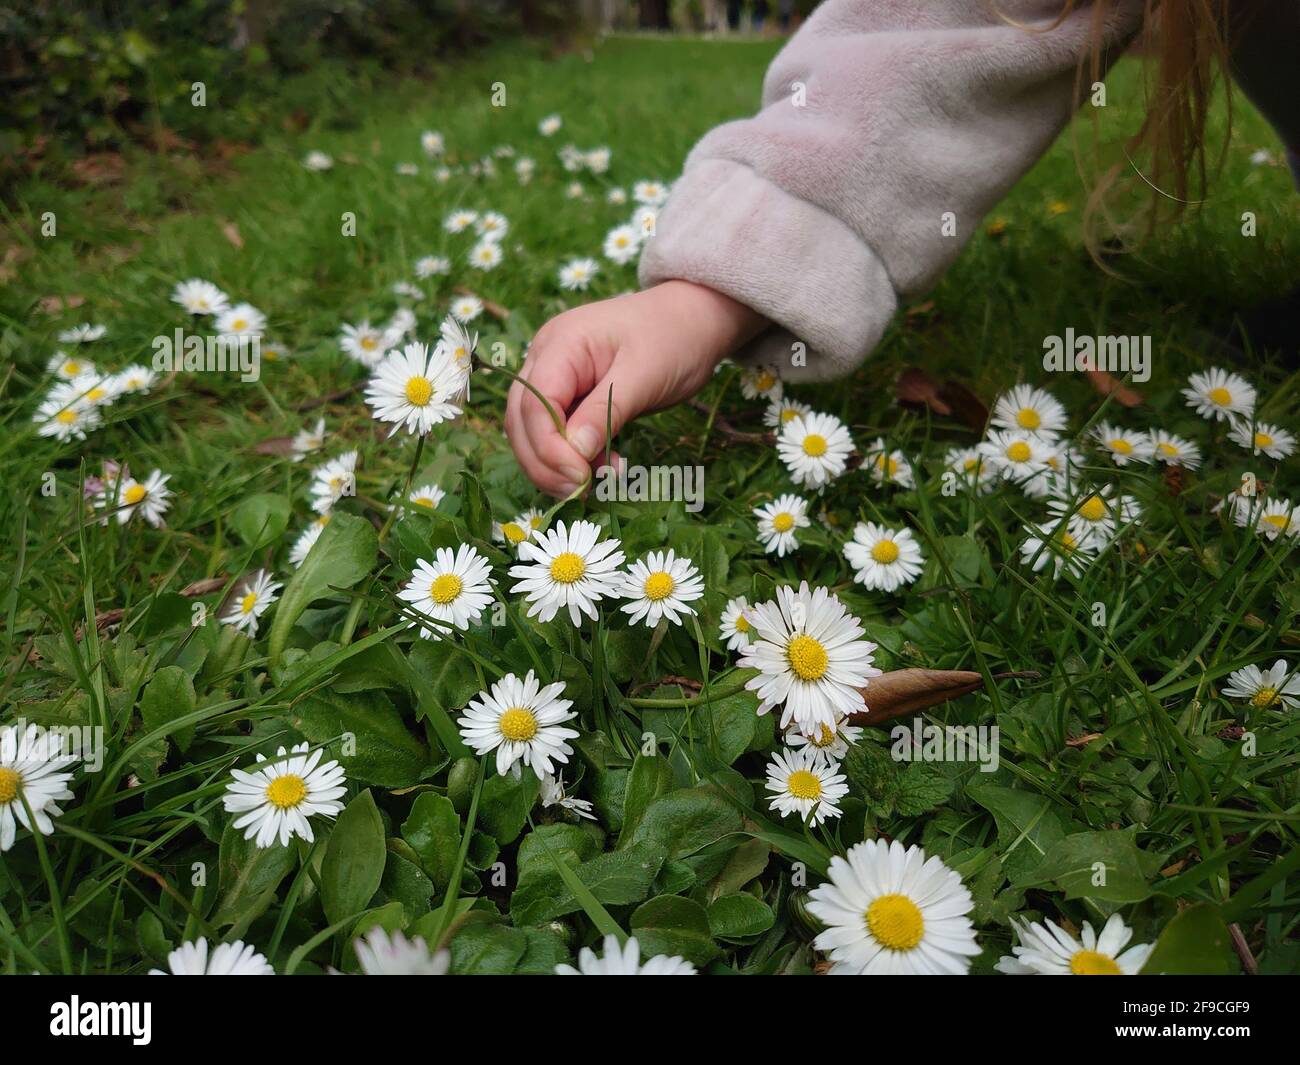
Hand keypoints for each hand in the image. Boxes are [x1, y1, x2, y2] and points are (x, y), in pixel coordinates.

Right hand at [504, 280, 765, 495]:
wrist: (695, 319)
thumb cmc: (674, 336)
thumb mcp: (644, 374)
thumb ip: (606, 411)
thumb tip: (574, 452)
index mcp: (560, 344)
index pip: (533, 403)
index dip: (549, 446)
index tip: (579, 477)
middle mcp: (546, 359)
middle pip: (522, 420)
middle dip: (544, 462)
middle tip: (580, 491)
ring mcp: (556, 378)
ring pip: (533, 432)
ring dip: (556, 465)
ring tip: (597, 484)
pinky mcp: (572, 396)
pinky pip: (558, 434)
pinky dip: (574, 458)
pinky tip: (605, 469)